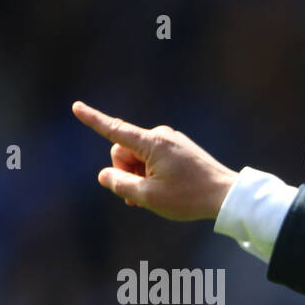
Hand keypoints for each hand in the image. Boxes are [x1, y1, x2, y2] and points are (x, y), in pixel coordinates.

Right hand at [71, 101, 237, 220]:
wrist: (227, 196)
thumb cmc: (189, 197)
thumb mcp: (148, 196)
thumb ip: (120, 184)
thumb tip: (105, 175)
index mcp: (152, 143)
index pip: (114, 130)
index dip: (93, 120)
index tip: (76, 107)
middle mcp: (161, 136)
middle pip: (125, 150)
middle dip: (125, 172)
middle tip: (139, 197)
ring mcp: (172, 141)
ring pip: (139, 157)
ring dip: (139, 176)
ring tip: (155, 197)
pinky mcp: (180, 150)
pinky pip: (155, 159)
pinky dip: (151, 174)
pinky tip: (163, 191)